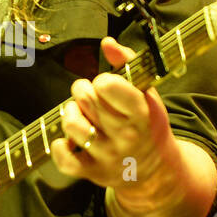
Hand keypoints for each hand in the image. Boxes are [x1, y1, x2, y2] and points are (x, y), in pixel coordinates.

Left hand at [50, 37, 177, 192]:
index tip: (106, 86)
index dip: (102, 81)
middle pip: (85, 100)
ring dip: (71, 114)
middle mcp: (125, 136)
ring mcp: (108, 156)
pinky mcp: (93, 173)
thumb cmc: (147, 125)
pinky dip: (61, 146)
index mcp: (141, 113)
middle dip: (82, 91)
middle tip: (90, 96)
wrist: (156, 170)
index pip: (108, 86)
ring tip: (81, 115)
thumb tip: (107, 43)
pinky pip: (64, 159)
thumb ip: (128, 64)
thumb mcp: (147, 94)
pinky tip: (71, 140)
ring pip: (71, 125)